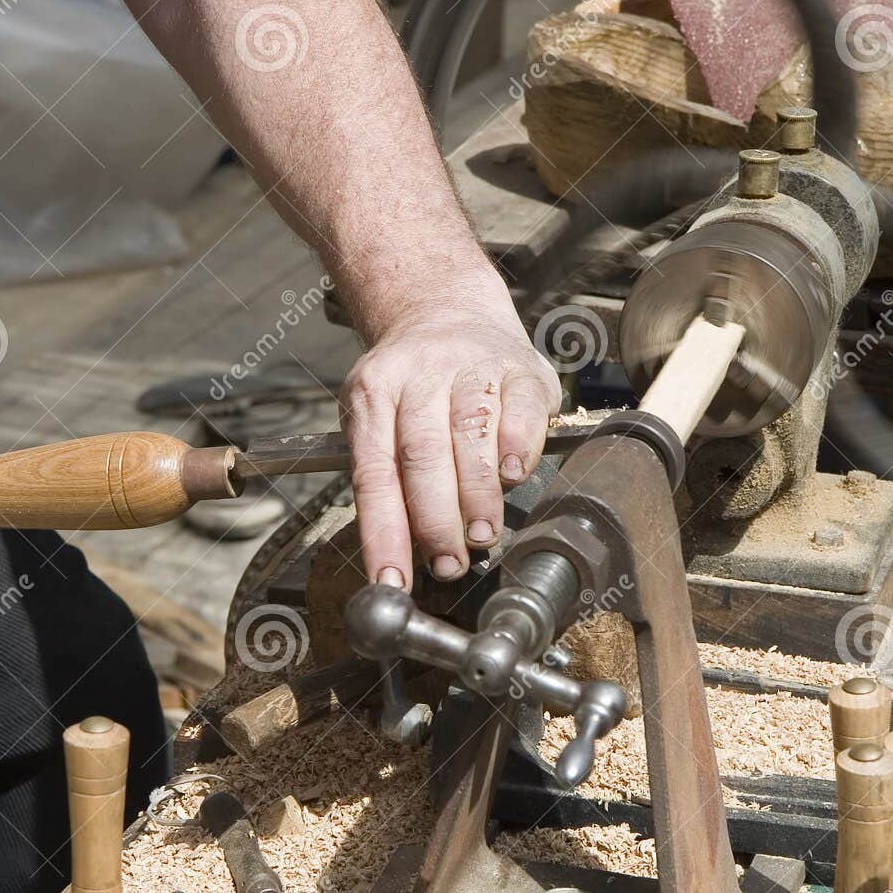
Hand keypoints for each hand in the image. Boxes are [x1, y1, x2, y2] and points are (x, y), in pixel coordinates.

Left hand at [341, 288, 559, 587]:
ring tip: (482, 535)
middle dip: (436, 519)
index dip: (383, 534)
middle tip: (449, 564)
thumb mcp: (378, 418)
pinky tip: (513, 476)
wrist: (448, 309)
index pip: (373, 475)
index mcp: (372, 394)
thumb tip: (400, 560)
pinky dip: (517, 446)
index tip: (392, 583)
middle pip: (422, 455)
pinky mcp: (519, 365)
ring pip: (470, 433)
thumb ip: (387, 479)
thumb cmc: (412, 388)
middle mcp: (418, 375)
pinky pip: (519, 408)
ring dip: (477, 493)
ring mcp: (470, 365)